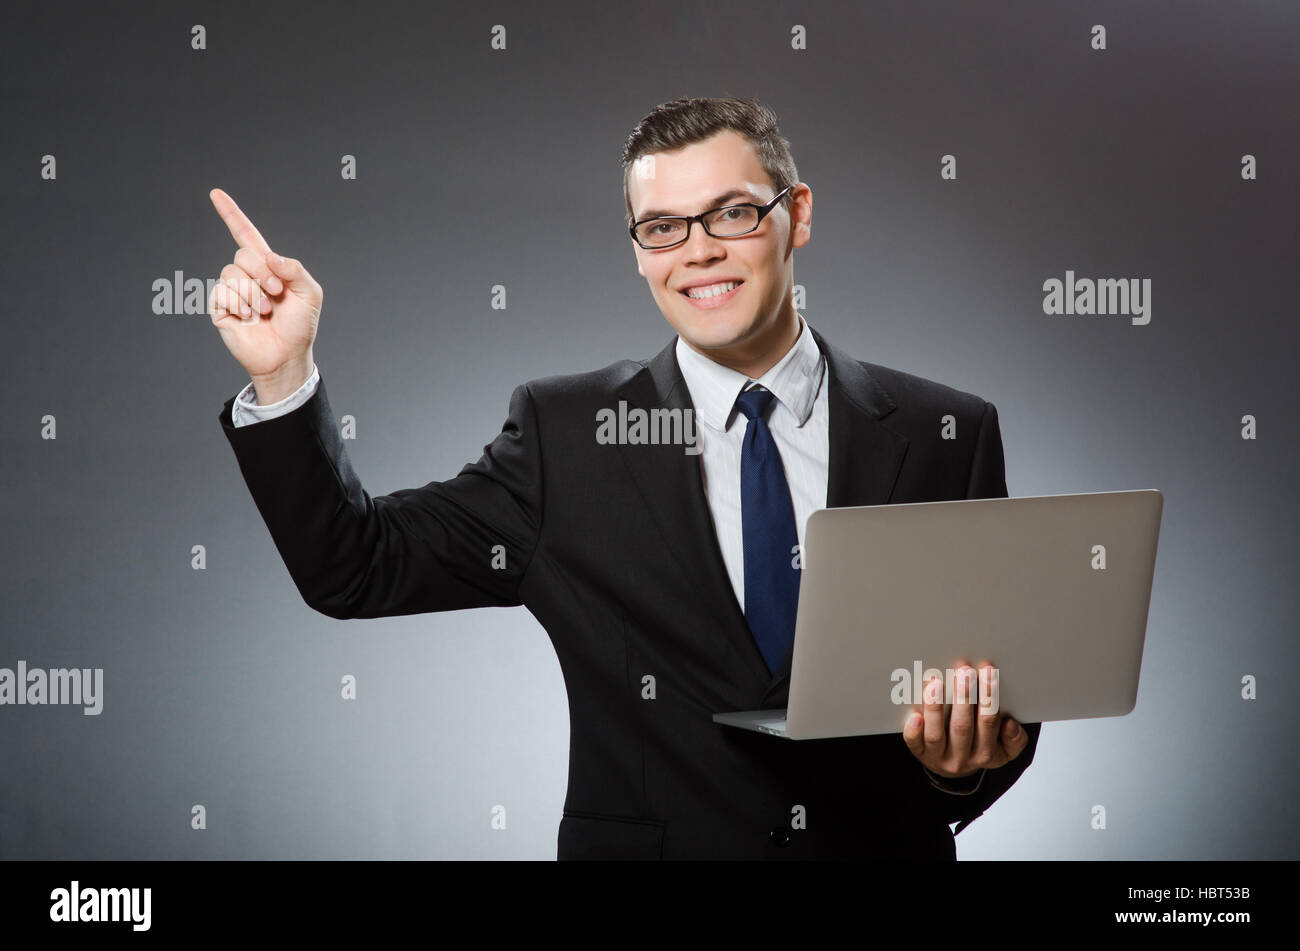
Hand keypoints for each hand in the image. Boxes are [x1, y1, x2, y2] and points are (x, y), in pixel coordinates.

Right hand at [207, 188, 322, 401]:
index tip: (216, 194)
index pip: (245, 235)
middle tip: (277, 294)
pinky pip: (223, 293)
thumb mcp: (309, 294)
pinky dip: (241, 305)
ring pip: (232, 273)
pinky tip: (250, 318)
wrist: (287, 356)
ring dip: (253, 293)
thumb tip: (271, 258)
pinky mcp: (221, 308)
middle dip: (263, 273)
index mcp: (268, 267)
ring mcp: (232, 291)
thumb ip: (295, 269)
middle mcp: (247, 275)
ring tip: (266, 310)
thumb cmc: (300, 326)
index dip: (231, 214)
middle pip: (243, 255)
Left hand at [902, 664, 1027, 778]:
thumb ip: (1014, 739)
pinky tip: (914, 715)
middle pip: (963, 726)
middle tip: (964, 671)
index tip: (988, 670)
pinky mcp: (920, 754)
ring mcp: (940, 757)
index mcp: (988, 753)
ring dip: (936, 708)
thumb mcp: (1004, 748)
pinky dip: (914, 730)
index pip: (990, 723)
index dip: (989, 696)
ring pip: (936, 735)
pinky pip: (915, 745)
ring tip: (936, 684)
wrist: (956, 771)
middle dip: (964, 696)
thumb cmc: (981, 745)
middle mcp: (964, 757)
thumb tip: (1010, 724)